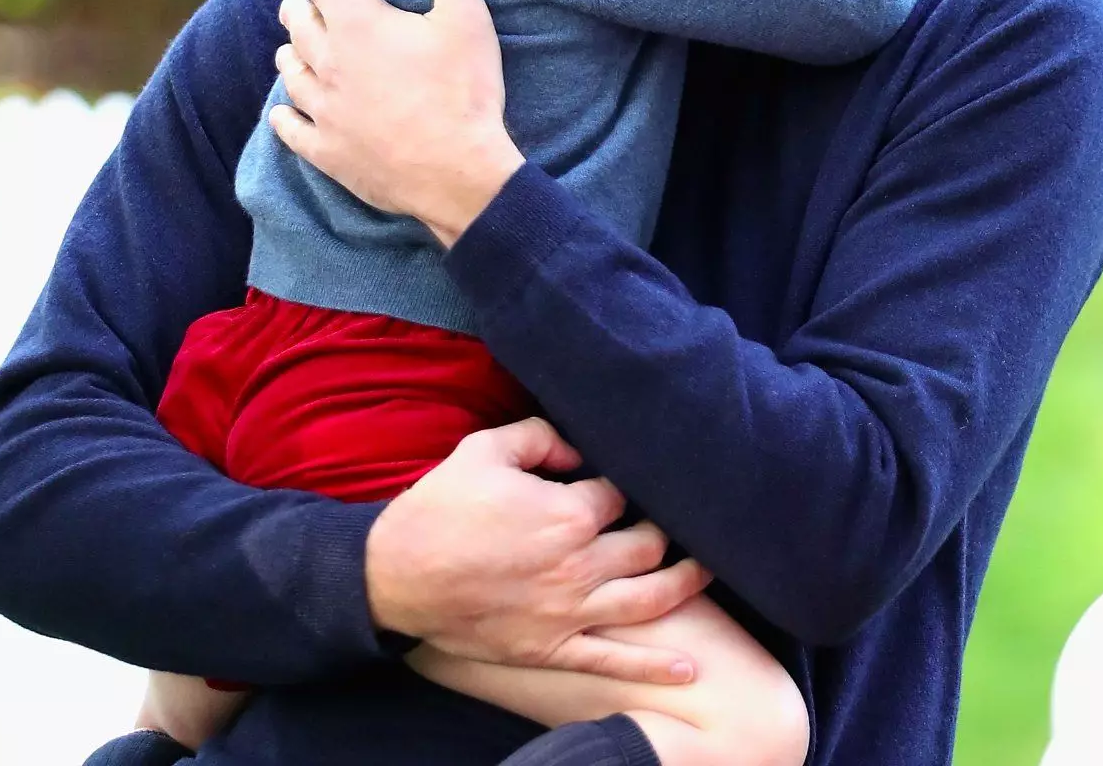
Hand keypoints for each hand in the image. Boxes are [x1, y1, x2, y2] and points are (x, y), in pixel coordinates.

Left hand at [270, 0, 524, 245]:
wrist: (458, 174)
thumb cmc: (466, 92)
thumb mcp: (466, 17)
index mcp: (358, 23)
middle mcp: (329, 61)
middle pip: (297, 23)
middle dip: (300, 8)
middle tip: (304, 4)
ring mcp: (323, 109)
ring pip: (290, 71)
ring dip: (292, 54)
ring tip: (295, 49)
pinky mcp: (325, 151)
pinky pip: (289, 127)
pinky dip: (285, 113)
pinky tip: (284, 111)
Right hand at [367, 418, 711, 683]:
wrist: (395, 575)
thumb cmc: (441, 508)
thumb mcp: (485, 449)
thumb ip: (540, 437)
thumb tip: (578, 449)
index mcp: (564, 513)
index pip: (618, 495)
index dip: (621, 485)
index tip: (619, 481)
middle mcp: (577, 565)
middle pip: (645, 546)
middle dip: (660, 530)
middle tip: (668, 520)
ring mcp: (568, 613)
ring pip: (647, 601)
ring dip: (684, 585)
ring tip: (707, 571)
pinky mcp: (552, 649)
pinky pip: (613, 661)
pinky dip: (654, 666)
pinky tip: (688, 665)